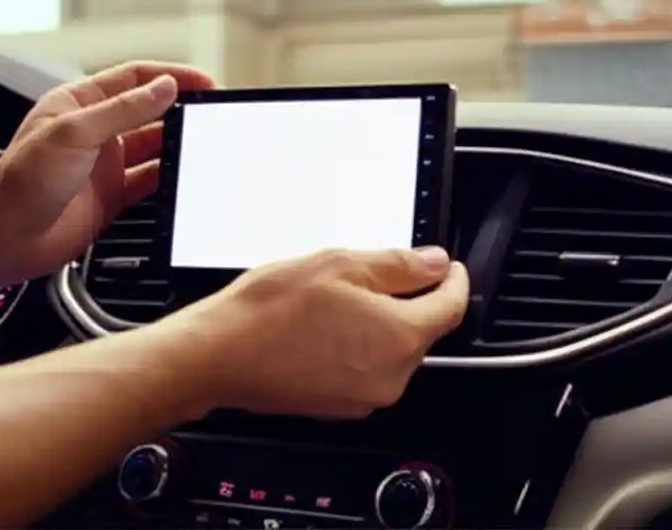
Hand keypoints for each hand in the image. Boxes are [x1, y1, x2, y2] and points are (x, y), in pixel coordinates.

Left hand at [0, 62, 214, 281]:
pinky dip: (169, 178)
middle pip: (148, 112)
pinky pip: (150, 182)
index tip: (202, 83)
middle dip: (179, 109)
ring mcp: (104, 166)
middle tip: (210, 112)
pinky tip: (184, 177)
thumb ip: (124, 110)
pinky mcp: (112, 197)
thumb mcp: (74, 133)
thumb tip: (164, 88)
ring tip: (203, 142)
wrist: (4, 238)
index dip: (170, 76)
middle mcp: (94, 132)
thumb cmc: (20, 182)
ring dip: (177, 144)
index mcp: (78, 104)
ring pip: (153, 147)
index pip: (134, 79)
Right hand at [165, 247, 469, 417]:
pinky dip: (355, 346)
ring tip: (335, 298)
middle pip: (422, 331)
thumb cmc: (269, 311)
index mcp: (401, 338)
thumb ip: (398, 265)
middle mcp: (391, 377)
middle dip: (408, 300)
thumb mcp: (340, 264)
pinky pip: (365, 370)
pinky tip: (322, 326)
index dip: (454, 280)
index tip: (448, 267)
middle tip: (372, 272)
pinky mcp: (339, 407)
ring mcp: (364, 397)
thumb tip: (434, 265)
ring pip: (391, 351)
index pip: (452, 307)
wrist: (218, 356)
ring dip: (378, 323)